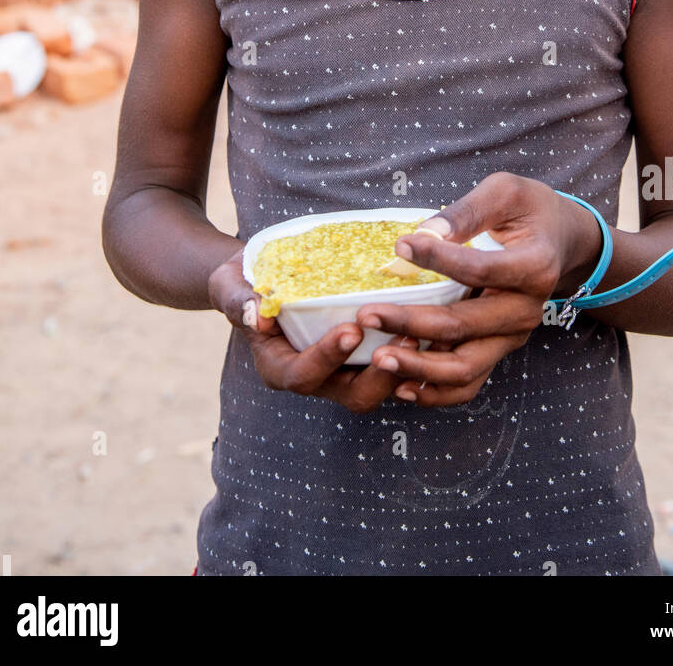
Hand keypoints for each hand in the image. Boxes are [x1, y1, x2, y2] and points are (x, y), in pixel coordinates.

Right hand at [208, 250, 420, 412]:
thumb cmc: (245, 283)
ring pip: (384, 384)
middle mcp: (318, 377)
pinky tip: (441, 322)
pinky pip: (399, 364)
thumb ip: (239, 299)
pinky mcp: (369, 357)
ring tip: (430, 331)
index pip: (303, 376)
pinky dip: (419, 350)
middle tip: (405, 336)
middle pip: (354, 394)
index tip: (349, 330)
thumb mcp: (231, 286)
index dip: (326, 358)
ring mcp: (347, 371)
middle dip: (382, 373)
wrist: (266, 277)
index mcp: (280, 367)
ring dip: (409, 364)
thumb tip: (257, 313)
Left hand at [353, 171, 602, 405]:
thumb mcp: (505, 192)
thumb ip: (467, 212)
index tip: (401, 245)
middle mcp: (526, 310)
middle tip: (367, 314)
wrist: (559, 241)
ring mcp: (512, 337)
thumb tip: (424, 233)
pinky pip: (468, 384)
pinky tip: (399, 385)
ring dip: (419, 367)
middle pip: (464, 326)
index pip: (480, 270)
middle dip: (411, 323)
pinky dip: (435, 392)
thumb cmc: (529, 210)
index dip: (440, 259)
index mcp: (534, 267)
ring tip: (379, 358)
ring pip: (465, 367)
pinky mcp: (498, 350)